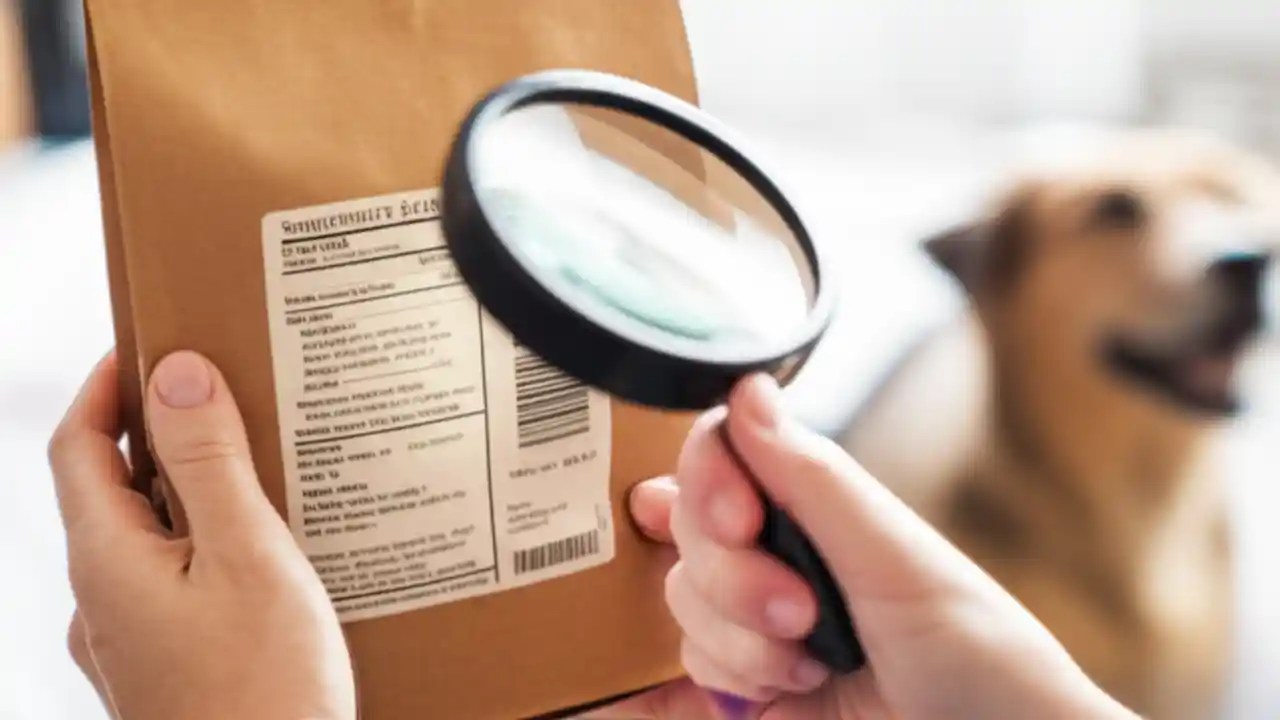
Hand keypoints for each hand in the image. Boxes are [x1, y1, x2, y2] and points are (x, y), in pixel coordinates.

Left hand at [50, 351, 355, 719]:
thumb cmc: (265, 696)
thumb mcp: (248, 559)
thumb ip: (208, 465)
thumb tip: (175, 374)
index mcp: (108, 563)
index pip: (77, 447)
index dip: (105, 387)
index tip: (148, 340)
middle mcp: (102, 602)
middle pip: (111, 491)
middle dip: (160, 434)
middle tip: (227, 395)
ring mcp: (129, 641)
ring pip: (147, 540)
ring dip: (190, 493)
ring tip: (262, 469)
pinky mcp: (164, 669)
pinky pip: (173, 583)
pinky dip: (208, 546)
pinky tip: (268, 554)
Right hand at [601, 375, 1137, 719]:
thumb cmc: (979, 652)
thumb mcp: (898, 556)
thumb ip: (813, 478)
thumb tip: (745, 389)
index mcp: (813, 506)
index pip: (716, 458)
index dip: (710, 484)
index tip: (742, 520)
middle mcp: (775, 558)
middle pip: (687, 537)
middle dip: (736, 582)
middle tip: (802, 615)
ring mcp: (755, 630)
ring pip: (681, 613)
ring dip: (738, 650)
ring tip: (806, 674)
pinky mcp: (741, 698)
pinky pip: (668, 688)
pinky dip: (639, 698)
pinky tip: (612, 704)